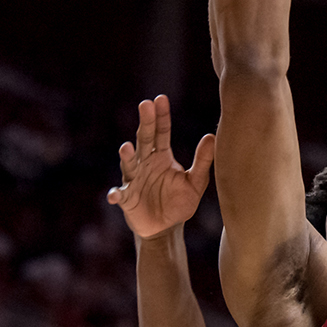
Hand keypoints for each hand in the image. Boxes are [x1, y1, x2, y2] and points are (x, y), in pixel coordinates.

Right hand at [106, 95, 216, 241]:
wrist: (165, 227)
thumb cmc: (179, 201)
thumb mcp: (196, 182)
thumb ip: (203, 161)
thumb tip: (212, 136)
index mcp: (161, 157)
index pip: (161, 132)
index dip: (161, 116)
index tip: (161, 99)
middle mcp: (145, 164)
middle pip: (144, 140)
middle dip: (144, 123)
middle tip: (145, 105)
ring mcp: (134, 180)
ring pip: (129, 165)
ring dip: (127, 157)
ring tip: (127, 147)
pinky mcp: (127, 199)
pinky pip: (120, 195)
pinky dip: (116, 194)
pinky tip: (114, 195)